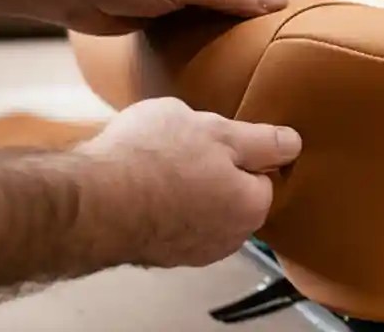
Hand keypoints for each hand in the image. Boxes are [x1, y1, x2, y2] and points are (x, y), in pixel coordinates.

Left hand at [66, 0, 329, 34]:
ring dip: (253, 23)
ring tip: (285, 47)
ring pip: (230, 5)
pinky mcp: (167, 9)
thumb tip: (276, 0)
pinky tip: (238, 57)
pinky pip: (206, 23)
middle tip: (316, 26)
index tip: (329, 0)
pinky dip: (224, 37)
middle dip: (282, 0)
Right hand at [72, 97, 300, 268]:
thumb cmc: (153, 157)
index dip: (237, 149)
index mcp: (250, 204)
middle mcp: (229, 237)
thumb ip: (258, 139)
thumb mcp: (214, 129)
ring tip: (155, 163)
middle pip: (232, 192)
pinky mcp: (159, 255)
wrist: (91, 200)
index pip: (262, 172)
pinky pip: (172, 220)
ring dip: (185, 188)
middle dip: (212, 170)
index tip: (212, 138)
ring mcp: (192, 251)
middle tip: (181, 147)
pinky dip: (161, 205)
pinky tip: (139, 185)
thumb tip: (292, 143)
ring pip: (201, 207)